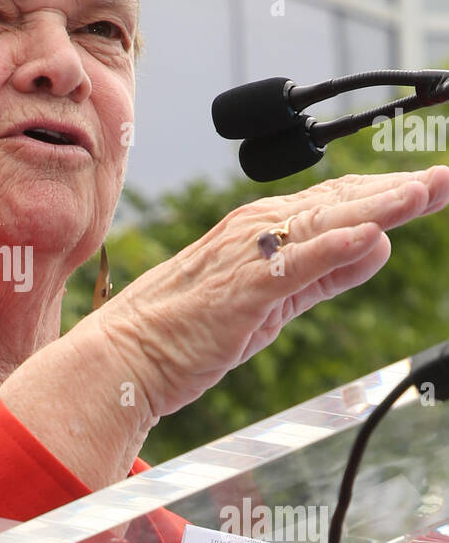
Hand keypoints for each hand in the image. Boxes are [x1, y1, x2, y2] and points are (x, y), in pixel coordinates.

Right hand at [98, 166, 448, 421]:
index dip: (390, 193)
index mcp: (262, 230)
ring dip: (379, 205)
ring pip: (325, 222)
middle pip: (341, 202)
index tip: (434, 184)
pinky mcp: (241, 290)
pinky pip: (295, 263)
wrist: (125, 357)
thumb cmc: (189, 332)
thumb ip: (325, 274)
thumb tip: (378, 246)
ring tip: (427, 190)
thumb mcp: (273, 302)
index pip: (339, 202)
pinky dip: (334, 246)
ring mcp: (247, 256)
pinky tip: (372, 234)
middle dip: (400, 190)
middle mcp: (256, 230)